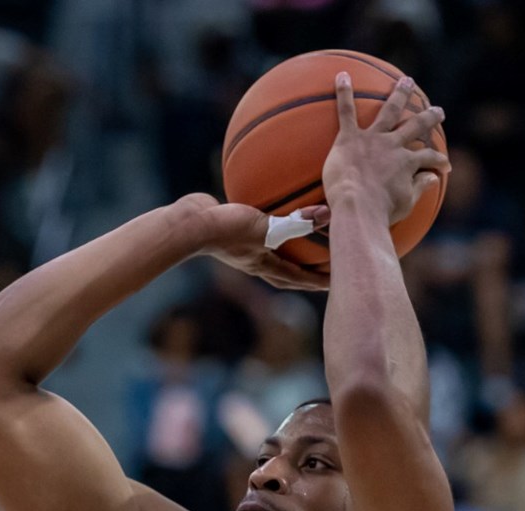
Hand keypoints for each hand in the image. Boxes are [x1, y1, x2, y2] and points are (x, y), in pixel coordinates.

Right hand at [182, 196, 331, 291]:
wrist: (188, 224)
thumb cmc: (225, 230)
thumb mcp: (263, 227)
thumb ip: (294, 222)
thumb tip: (326, 215)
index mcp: (264, 265)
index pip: (298, 278)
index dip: (318, 282)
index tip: (337, 285)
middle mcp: (254, 260)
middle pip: (286, 273)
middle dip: (305, 276)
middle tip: (323, 273)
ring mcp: (241, 248)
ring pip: (272, 253)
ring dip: (287, 252)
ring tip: (301, 246)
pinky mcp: (231, 232)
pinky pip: (258, 231)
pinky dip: (270, 226)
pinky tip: (271, 211)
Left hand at [322, 73, 447, 222]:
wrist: (357, 209)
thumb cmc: (380, 212)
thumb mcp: (406, 203)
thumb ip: (419, 188)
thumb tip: (433, 178)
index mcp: (407, 162)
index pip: (429, 157)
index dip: (439, 162)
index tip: (444, 167)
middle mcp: (393, 145)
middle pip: (415, 126)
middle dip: (428, 118)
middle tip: (438, 110)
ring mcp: (372, 139)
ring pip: (390, 111)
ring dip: (400, 95)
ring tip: (407, 82)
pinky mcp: (350, 138)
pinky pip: (346, 111)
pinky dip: (344, 93)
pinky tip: (342, 75)